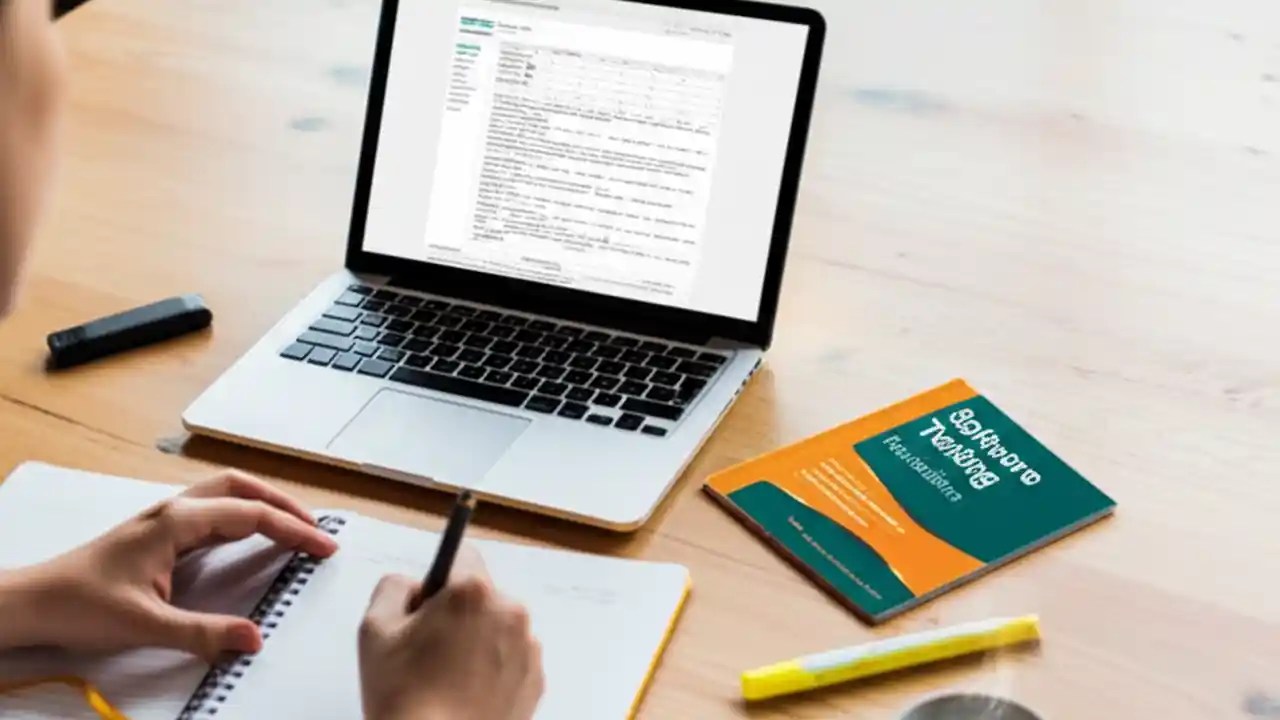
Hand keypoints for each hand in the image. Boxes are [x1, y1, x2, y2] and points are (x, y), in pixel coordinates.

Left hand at [0, 471, 336, 659]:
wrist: (34, 601)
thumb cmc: (79, 604)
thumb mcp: (146, 624)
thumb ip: (203, 632)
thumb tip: (253, 637)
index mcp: (177, 522)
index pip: (251, 516)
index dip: (294, 530)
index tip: (322, 545)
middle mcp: (173, 511)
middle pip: (243, 488)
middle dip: (285, 504)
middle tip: (316, 528)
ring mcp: (164, 518)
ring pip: (226, 493)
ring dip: (263, 503)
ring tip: (292, 525)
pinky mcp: (158, 531)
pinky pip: (212, 509)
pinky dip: (242, 513)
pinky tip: (248, 533)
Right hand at [358, 546, 543, 719]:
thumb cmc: (405, 696)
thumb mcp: (374, 630)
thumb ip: (393, 588)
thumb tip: (413, 587)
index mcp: (474, 592)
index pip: (460, 555)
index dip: (437, 580)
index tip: (426, 606)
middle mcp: (511, 612)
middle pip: (480, 595)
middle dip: (457, 614)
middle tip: (428, 650)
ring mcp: (528, 648)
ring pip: (497, 628)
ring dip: (477, 641)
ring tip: (447, 678)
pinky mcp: (536, 680)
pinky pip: (511, 659)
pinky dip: (493, 670)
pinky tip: (467, 692)